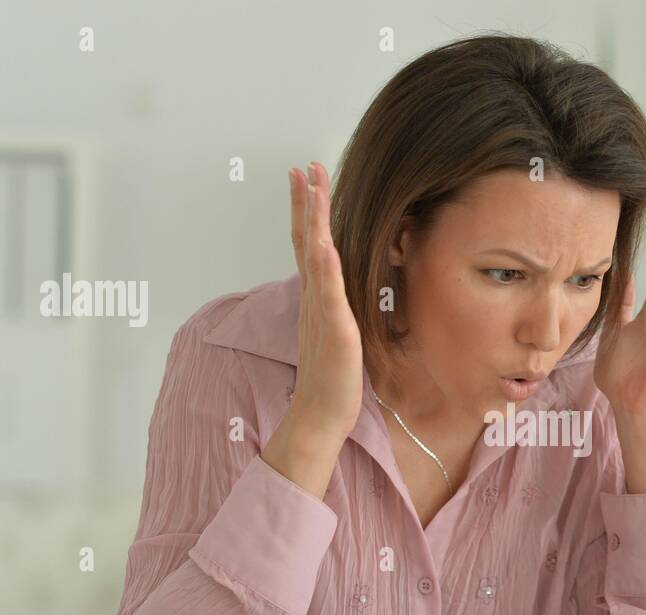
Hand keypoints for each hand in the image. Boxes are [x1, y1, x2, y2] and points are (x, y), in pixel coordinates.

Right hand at [286, 162, 364, 440]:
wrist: (320, 415)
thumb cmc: (332, 380)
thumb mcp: (338, 333)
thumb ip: (337, 308)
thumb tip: (342, 290)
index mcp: (317, 298)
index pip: (309, 246)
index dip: (307, 212)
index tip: (306, 179)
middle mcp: (314, 299)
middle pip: (305, 240)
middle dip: (306, 202)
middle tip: (304, 167)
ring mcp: (322, 312)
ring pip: (315, 256)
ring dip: (312, 220)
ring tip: (310, 187)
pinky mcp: (335, 330)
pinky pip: (329, 294)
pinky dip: (326, 268)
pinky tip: (325, 243)